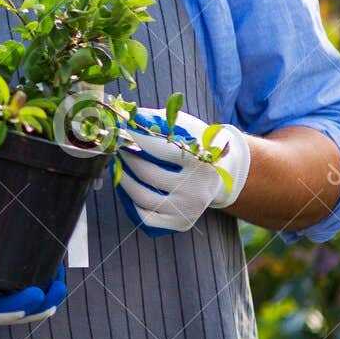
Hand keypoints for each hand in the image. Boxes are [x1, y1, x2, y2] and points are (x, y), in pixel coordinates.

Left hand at [114, 107, 250, 235]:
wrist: (223, 174)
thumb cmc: (198, 145)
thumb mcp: (188, 128)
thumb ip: (160, 121)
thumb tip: (125, 116)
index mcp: (201, 161)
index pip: (159, 148)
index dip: (135, 138)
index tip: (121, 129)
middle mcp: (197, 188)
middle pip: (147, 173)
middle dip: (126, 157)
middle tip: (117, 147)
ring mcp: (189, 208)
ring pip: (143, 197)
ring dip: (123, 179)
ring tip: (118, 166)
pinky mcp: (182, 223)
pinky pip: (146, 217)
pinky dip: (132, 202)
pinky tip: (129, 187)